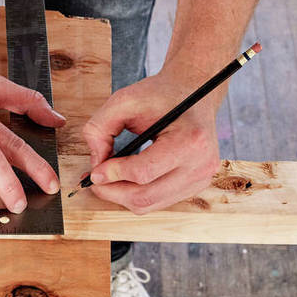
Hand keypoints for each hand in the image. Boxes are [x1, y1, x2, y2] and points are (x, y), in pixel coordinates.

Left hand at [80, 74, 220, 213]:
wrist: (193, 92)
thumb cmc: (162, 94)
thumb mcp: (125, 100)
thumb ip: (100, 128)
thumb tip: (96, 165)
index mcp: (190, 140)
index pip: (144, 172)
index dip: (113, 174)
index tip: (94, 171)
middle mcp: (201, 164)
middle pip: (146, 196)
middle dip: (113, 192)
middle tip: (95, 181)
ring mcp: (201, 178)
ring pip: (151, 204)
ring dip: (123, 196)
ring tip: (107, 180)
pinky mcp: (197, 184)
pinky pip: (159, 201)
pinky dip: (138, 194)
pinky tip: (126, 180)